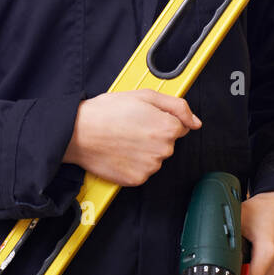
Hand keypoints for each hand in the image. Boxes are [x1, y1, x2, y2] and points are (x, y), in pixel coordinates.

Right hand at [61, 89, 200, 186]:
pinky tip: (121, 151)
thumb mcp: (144, 95)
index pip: (180, 126)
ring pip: (155, 157)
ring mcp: (150, 166)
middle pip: (168, 142)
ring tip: (123, 138)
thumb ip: (177, 106)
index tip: (145, 117)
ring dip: (144, 150)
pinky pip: (142, 171)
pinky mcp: (137, 179)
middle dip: (154, 134)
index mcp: (167, 128)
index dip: (161, 119)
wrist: (78, 132)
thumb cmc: (106, 112)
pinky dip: (134, 163)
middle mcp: (163, 149)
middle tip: (131, 126)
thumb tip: (195, 121)